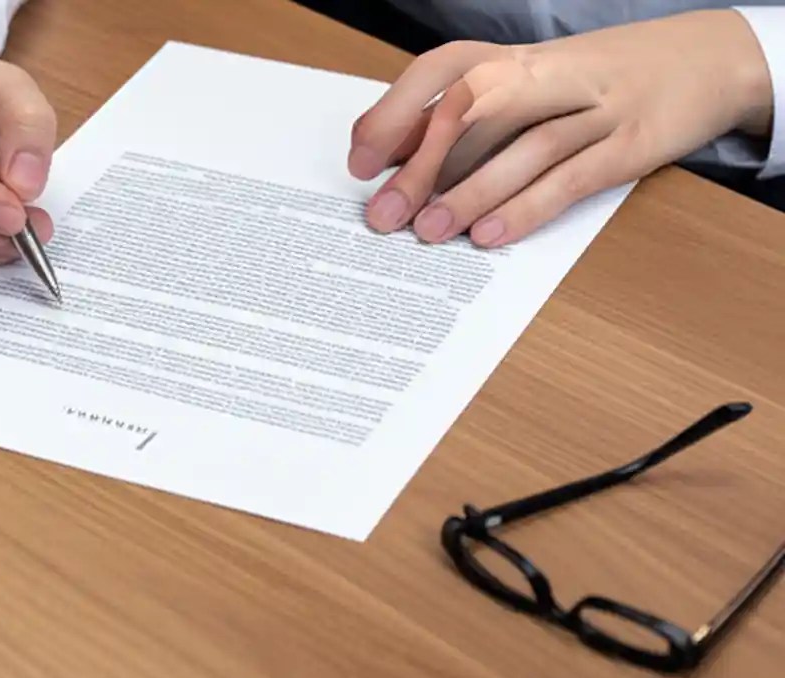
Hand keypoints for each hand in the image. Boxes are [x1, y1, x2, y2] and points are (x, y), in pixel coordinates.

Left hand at [348, 10, 773, 247]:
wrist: (705, 59)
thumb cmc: (592, 84)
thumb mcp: (528, 87)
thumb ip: (467, 120)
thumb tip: (394, 163)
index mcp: (515, 55)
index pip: (443, 69)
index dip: (396, 111)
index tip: (359, 159)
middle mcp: (552, 72)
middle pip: (476, 106)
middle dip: (422, 162)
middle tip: (383, 214)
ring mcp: (597, 106)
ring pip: (525, 145)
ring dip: (471, 192)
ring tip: (429, 233)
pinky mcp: (633, 143)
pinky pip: (574, 176)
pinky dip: (530, 207)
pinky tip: (491, 236)